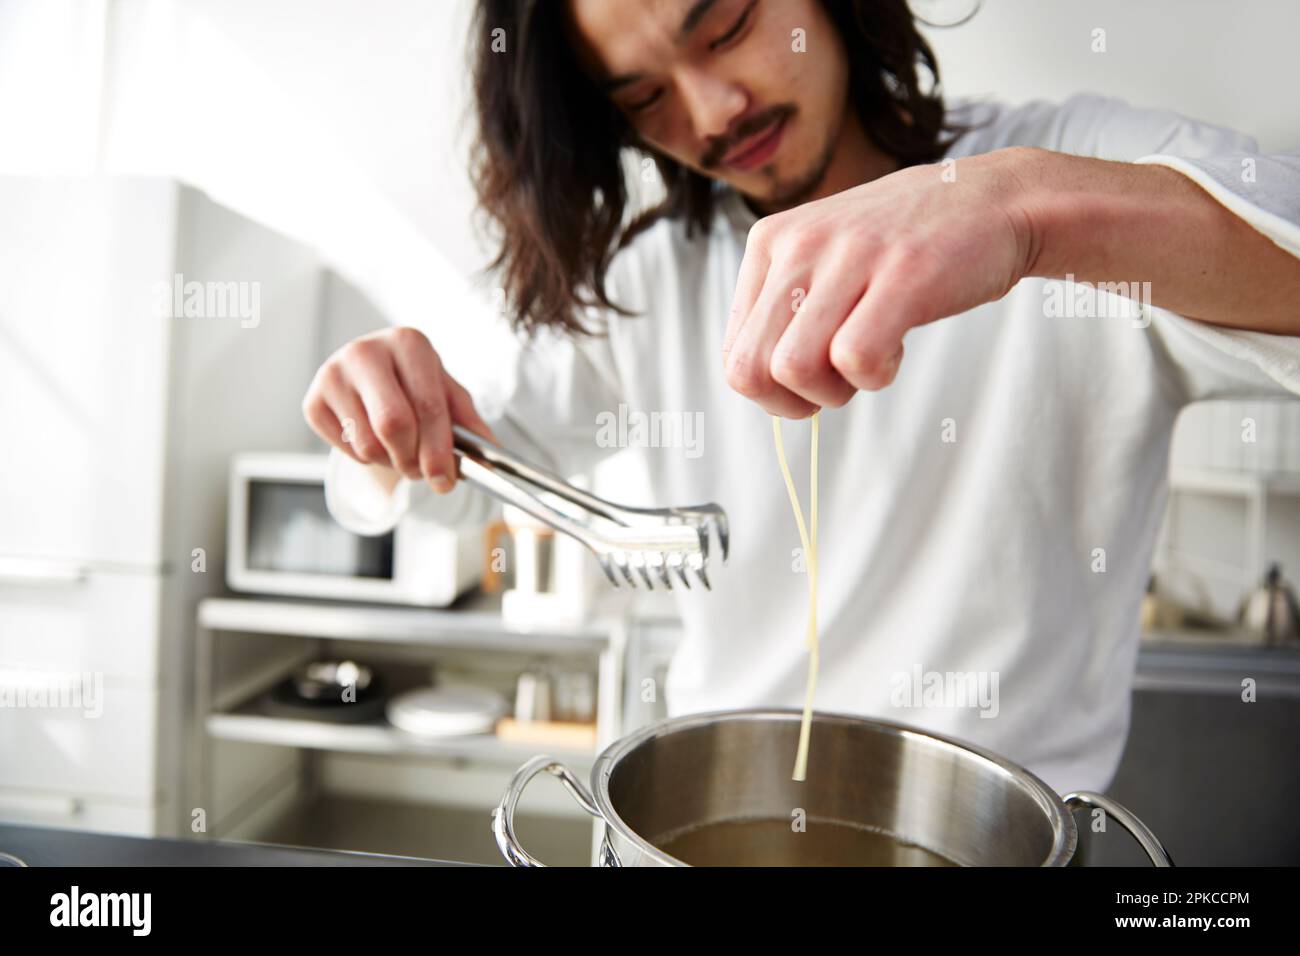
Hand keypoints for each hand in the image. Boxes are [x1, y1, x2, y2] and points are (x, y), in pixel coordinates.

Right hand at [302, 327, 496, 491]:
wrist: (372, 372)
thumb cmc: (415, 383)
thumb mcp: (447, 394)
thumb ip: (469, 424)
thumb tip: (490, 457)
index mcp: (408, 342)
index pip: (427, 405)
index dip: (439, 449)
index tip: (446, 480)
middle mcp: (365, 351)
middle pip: (393, 424)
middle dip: (413, 460)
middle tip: (423, 473)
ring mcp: (333, 374)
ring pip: (368, 444)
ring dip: (391, 462)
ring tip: (400, 451)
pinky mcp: (312, 401)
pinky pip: (347, 450)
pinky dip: (367, 459)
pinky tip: (375, 440)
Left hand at [721, 146, 1039, 416]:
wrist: (994, 200)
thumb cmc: (905, 246)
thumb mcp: (824, 258)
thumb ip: (785, 308)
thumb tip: (757, 384)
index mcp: (770, 242)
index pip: (732, 352)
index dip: (770, 389)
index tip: (812, 380)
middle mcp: (798, 243)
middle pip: (750, 369)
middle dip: (793, 401)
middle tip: (836, 385)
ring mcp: (849, 256)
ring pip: (792, 368)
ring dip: (833, 391)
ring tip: (868, 363)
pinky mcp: (901, 275)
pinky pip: (854, 359)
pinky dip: (875, 377)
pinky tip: (896, 350)